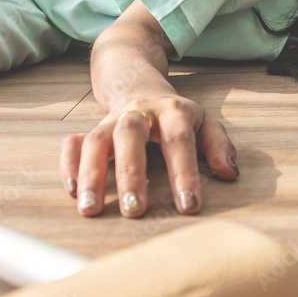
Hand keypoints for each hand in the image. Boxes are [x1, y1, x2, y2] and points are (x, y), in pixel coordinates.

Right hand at [59, 95, 238, 217]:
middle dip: (130, 173)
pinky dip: (69, 165)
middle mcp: (138, 112)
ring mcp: (110, 120)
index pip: (179, 141)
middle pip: (130, 135)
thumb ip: (219, 146)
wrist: (139, 85)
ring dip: (92, 174)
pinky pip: (73, 142)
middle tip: (133, 211)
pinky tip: (72, 192)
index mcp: (172, 111)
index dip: (184, 173)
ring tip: (90, 209)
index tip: (188, 207)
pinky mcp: (90, 129)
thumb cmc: (177, 116)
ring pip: (96, 140)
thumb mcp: (205, 123)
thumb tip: (228, 173)